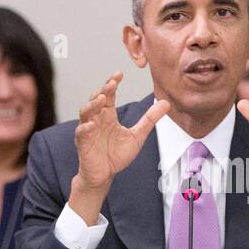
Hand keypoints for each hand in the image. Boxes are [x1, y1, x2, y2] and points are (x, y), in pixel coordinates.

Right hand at [69, 72, 167, 222]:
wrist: (105, 175)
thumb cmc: (117, 155)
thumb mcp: (138, 135)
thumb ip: (149, 119)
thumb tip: (166, 103)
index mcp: (108, 115)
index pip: (108, 95)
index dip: (112, 83)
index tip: (119, 74)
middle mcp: (97, 119)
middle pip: (96, 99)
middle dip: (103, 90)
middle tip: (112, 83)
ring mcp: (88, 130)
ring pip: (85, 112)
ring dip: (92, 105)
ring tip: (101, 99)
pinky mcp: (83, 143)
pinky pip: (81, 133)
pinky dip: (86, 128)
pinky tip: (92, 125)